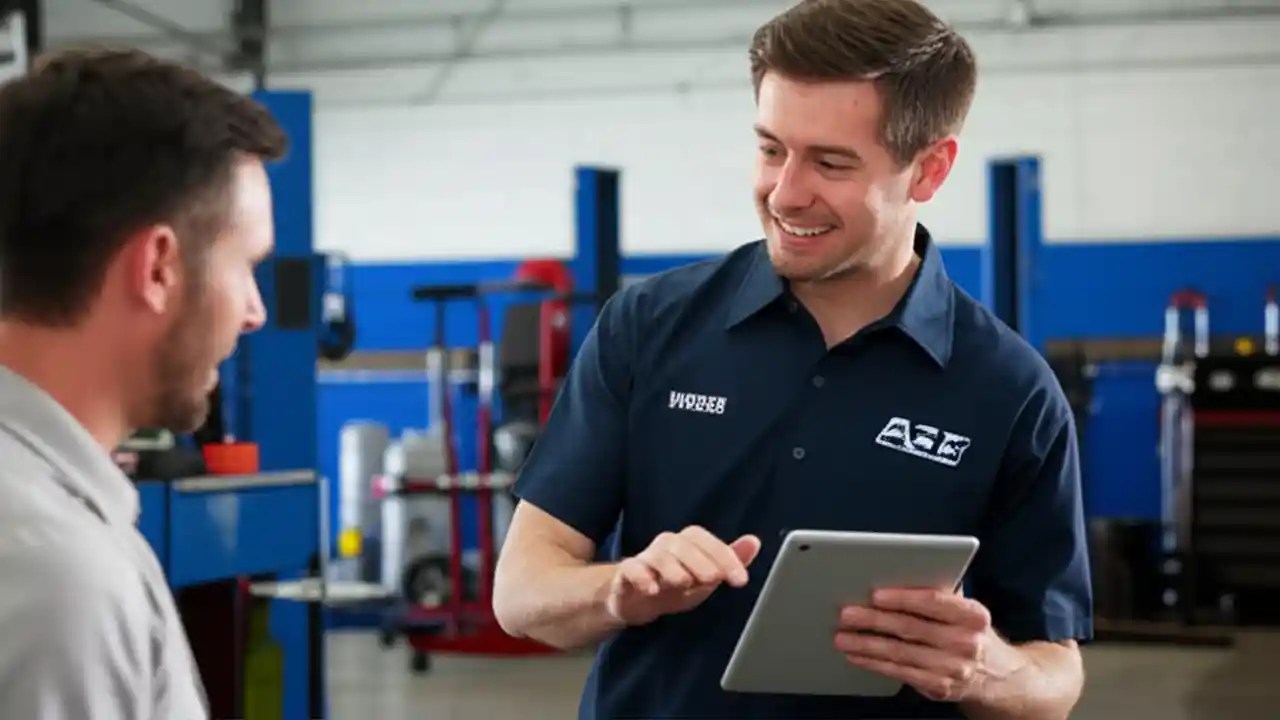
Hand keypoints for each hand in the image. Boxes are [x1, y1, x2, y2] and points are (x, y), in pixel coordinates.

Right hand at [606, 527, 760, 626]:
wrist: (636, 600)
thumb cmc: (676, 584)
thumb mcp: (707, 576)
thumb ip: (730, 560)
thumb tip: (754, 541)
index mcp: (687, 542)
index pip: (706, 541)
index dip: (725, 557)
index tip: (740, 580)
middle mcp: (666, 545)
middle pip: (683, 545)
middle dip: (700, 561)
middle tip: (712, 579)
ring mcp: (645, 559)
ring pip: (659, 556)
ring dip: (673, 569)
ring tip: (684, 583)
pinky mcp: (627, 574)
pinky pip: (632, 570)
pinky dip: (642, 577)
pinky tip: (652, 589)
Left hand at [834, 588, 1021, 702]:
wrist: (997, 676)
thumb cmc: (969, 632)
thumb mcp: (965, 610)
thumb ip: (939, 594)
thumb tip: (895, 574)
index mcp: (973, 615)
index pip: (935, 602)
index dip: (904, 598)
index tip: (876, 594)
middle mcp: (966, 642)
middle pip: (911, 628)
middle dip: (874, 620)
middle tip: (847, 613)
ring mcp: (953, 668)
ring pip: (901, 653)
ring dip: (867, 644)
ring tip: (842, 636)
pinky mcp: (940, 688)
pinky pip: (900, 673)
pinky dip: (874, 663)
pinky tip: (856, 654)